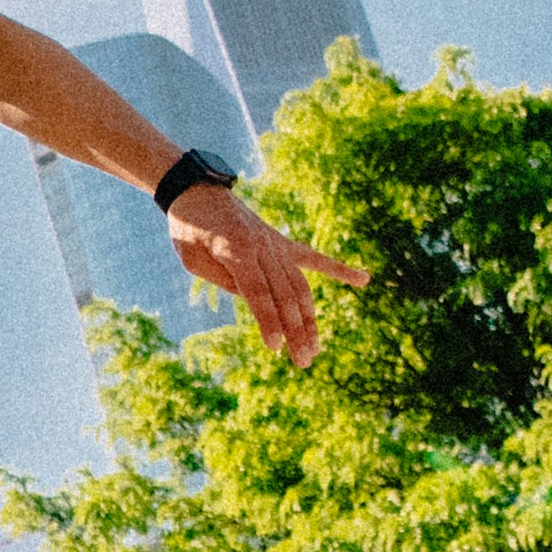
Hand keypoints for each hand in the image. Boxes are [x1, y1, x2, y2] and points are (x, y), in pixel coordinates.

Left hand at [172, 184, 366, 365]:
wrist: (198, 190)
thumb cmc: (187, 227)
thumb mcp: (191, 258)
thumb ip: (224, 280)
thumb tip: (258, 302)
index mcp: (235, 248)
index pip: (257, 292)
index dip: (268, 321)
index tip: (275, 348)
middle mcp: (262, 245)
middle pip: (284, 294)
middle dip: (295, 331)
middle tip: (302, 362)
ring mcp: (276, 243)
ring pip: (300, 285)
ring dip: (310, 319)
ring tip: (314, 349)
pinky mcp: (282, 242)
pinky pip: (314, 258)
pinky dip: (339, 269)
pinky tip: (364, 280)